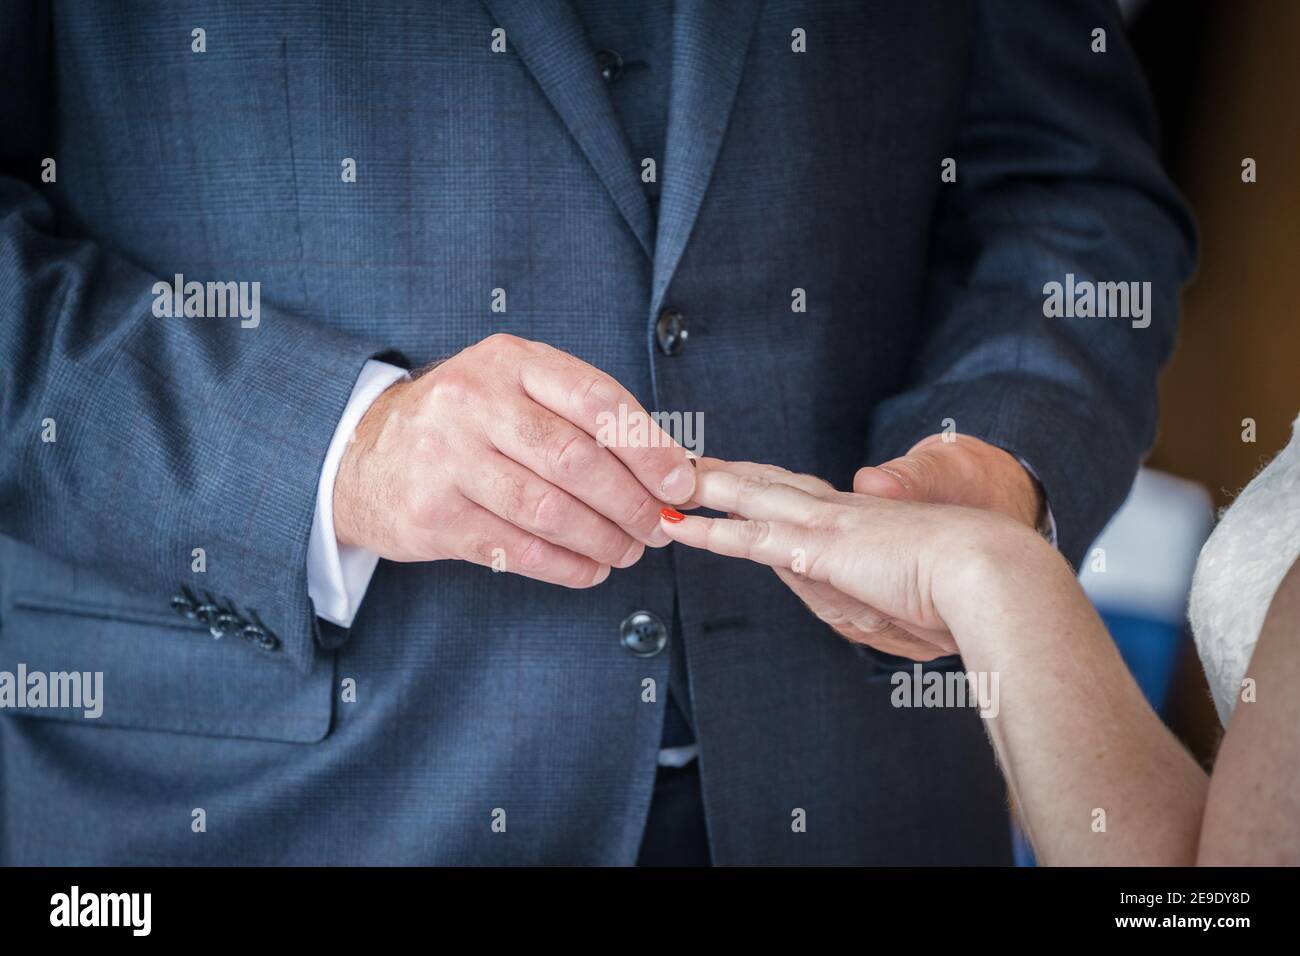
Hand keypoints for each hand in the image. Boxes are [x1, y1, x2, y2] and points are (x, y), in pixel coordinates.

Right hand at [333, 333, 695, 587]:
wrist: (365, 454)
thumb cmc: (467, 423)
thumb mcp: (515, 389)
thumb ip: (583, 415)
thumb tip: (668, 468)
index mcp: (508, 361)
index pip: (595, 400)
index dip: (647, 446)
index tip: (679, 482)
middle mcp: (473, 403)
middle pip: (575, 460)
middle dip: (631, 502)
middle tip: (658, 527)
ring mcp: (447, 460)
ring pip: (548, 511)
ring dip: (603, 539)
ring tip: (629, 551)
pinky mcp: (433, 516)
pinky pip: (517, 549)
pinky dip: (566, 567)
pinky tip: (591, 569)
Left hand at [660, 458, 1048, 649]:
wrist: (989, 575)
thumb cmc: (964, 592)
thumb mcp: (905, 598)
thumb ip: (866, 594)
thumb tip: (833, 595)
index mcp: (865, 519)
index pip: (803, 496)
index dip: (769, 484)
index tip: (743, 476)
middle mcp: (840, 511)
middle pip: (770, 482)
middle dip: (728, 472)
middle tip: (689, 462)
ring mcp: (826, 525)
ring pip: (751, 497)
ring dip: (707, 489)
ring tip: (669, 480)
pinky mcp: (817, 548)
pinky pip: (751, 538)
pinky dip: (712, 534)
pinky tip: (682, 529)